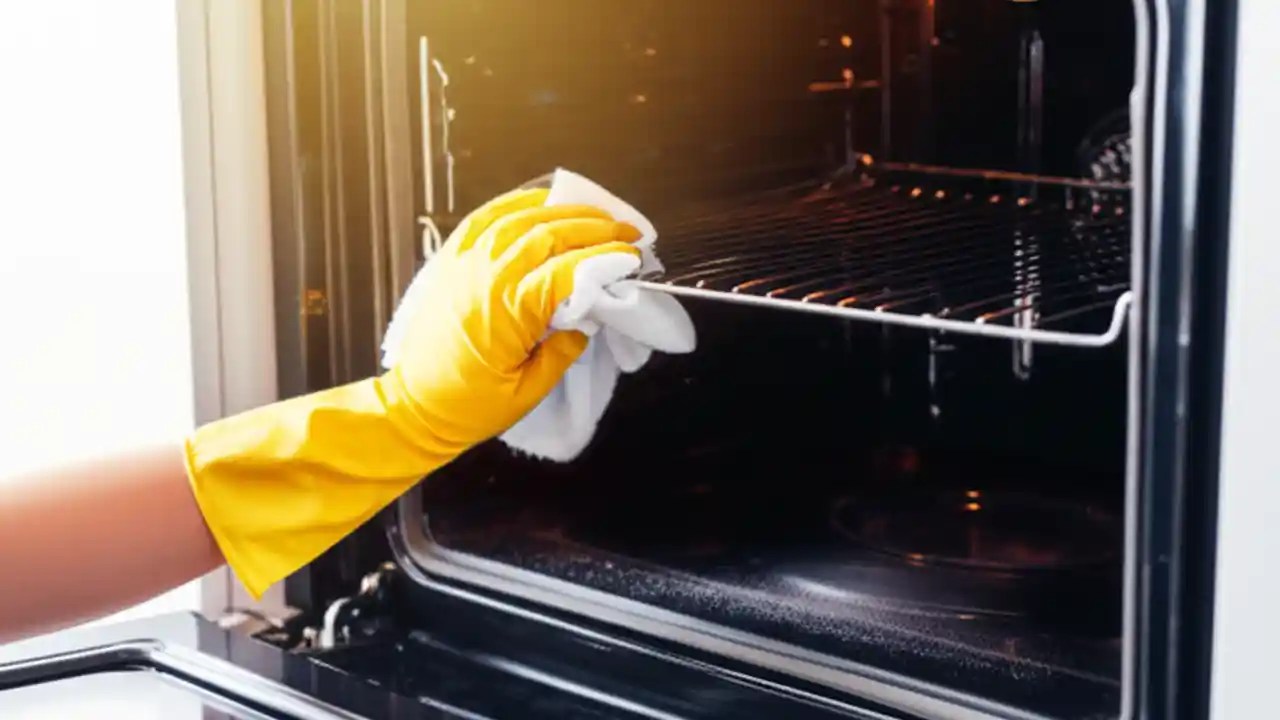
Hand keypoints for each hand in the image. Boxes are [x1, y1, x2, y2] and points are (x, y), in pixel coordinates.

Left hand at [384, 187, 640, 452]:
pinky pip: (487, 217)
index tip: (632, 259)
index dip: (606, 260)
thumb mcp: (529, 392)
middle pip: (551, 233)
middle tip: (629, 231)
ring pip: (523, 217)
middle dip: (596, 228)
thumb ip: (564, 351)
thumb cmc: (469, 406)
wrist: (414, 405)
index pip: (569, 269)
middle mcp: (486, 275)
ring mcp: (466, 262)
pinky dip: (518, 204)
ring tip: (597, 215)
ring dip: (565, 210)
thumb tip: (588, 317)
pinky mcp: (452, 259)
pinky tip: (542, 202)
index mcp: (508, 309)